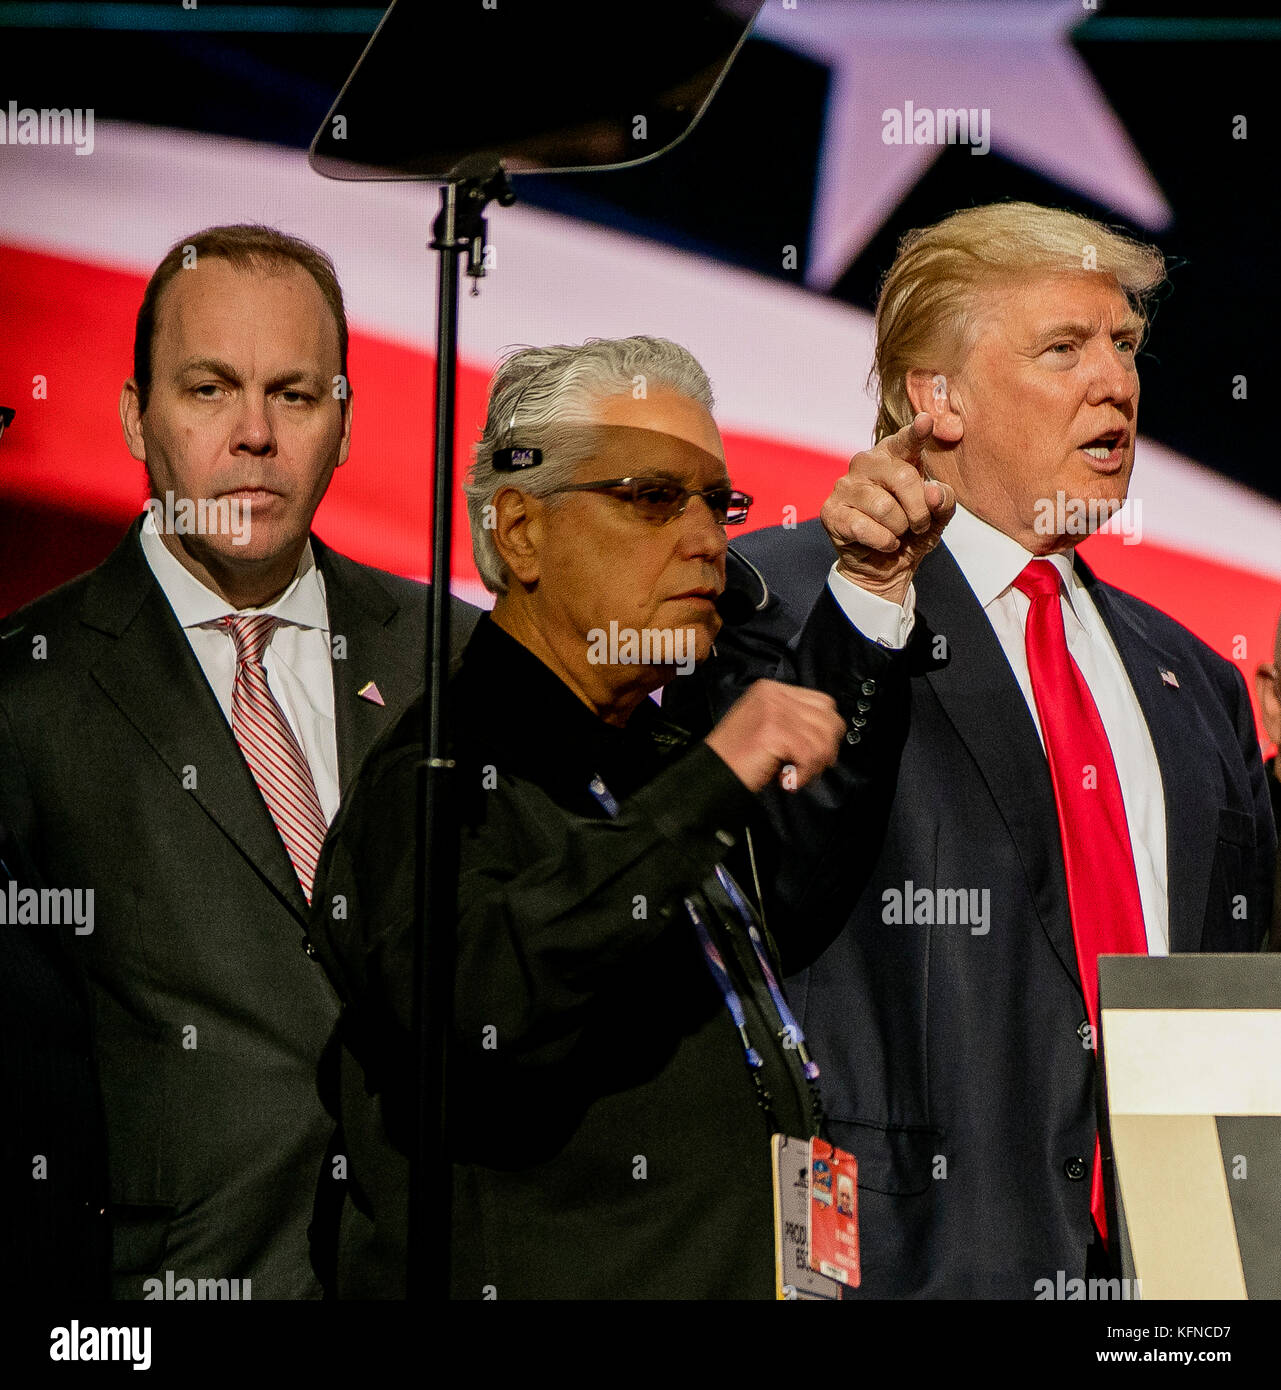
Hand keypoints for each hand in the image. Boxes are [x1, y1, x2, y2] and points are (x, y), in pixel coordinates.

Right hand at [705, 680, 843, 793]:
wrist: (711, 773)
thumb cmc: (736, 757)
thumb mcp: (766, 726)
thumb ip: (793, 720)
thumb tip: (828, 733)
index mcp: (771, 690)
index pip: (823, 702)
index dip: (827, 730)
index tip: (821, 752)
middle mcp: (773, 695)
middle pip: (828, 718)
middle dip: (826, 748)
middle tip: (811, 767)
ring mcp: (773, 710)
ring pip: (821, 738)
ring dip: (814, 764)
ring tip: (795, 774)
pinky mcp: (773, 730)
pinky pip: (809, 754)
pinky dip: (803, 773)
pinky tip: (786, 779)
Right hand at [820, 412, 955, 604]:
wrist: (886, 566)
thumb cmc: (911, 532)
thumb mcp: (937, 516)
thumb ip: (943, 500)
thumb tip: (932, 492)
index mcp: (893, 456)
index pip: (906, 441)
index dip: (916, 432)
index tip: (926, 421)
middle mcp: (866, 463)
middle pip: (904, 478)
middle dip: (919, 511)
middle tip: (918, 525)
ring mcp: (845, 486)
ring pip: (885, 507)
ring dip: (899, 529)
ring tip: (897, 534)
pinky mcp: (831, 512)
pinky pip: (864, 527)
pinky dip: (883, 542)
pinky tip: (883, 543)